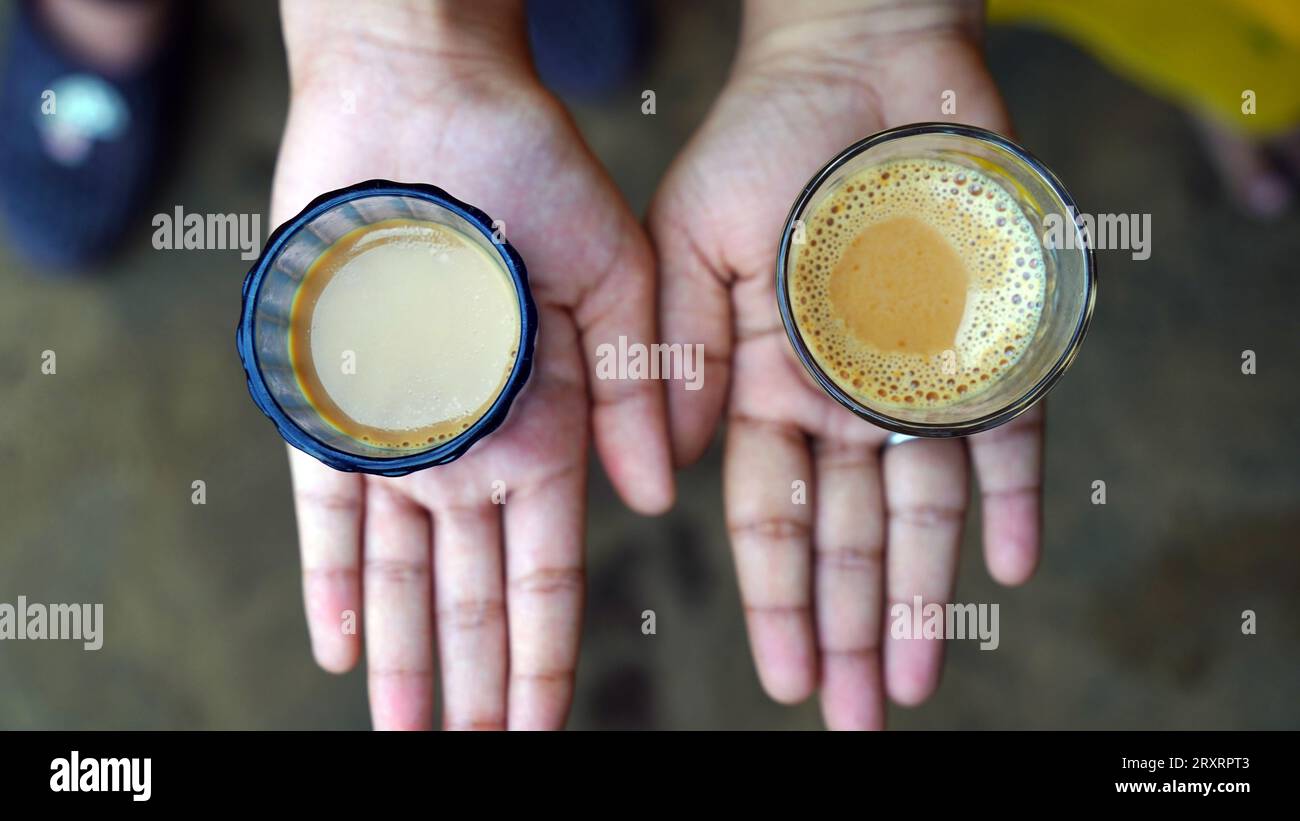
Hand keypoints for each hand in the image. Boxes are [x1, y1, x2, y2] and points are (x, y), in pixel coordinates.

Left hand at [271, 0, 672, 729]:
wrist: (425, 98)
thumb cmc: (533, 169)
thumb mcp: (619, 272)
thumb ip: (640, 384)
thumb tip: (652, 496)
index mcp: (554, 420)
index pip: (548, 566)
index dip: (543, 650)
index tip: (540, 722)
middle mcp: (476, 441)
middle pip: (471, 588)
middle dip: (473, 674)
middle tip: (472, 749)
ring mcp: (400, 426)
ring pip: (400, 567)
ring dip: (400, 649)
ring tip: (401, 728)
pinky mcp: (328, 397)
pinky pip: (324, 505)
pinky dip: (329, 574)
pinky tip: (335, 642)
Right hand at [648, 0, 1039, 728]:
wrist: (857, 60)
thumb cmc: (761, 142)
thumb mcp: (685, 246)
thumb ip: (676, 358)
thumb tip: (658, 479)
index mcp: (765, 385)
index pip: (769, 517)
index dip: (779, 600)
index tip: (786, 678)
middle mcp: (843, 398)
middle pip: (849, 538)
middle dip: (851, 630)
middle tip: (857, 719)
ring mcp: (917, 374)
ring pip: (922, 507)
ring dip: (922, 596)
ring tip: (916, 683)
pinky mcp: (989, 335)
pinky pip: (1006, 431)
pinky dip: (1011, 494)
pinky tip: (1009, 564)